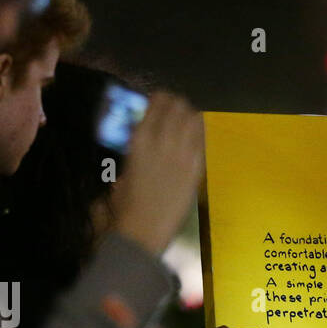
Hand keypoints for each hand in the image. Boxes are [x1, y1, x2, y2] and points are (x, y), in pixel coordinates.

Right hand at [110, 92, 203, 256]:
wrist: (144, 228)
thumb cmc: (126, 203)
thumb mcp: (123, 166)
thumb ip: (135, 147)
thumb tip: (142, 138)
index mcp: (140, 138)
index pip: (157, 102)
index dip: (160, 99)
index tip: (159, 102)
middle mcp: (163, 140)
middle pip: (178, 105)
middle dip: (176, 105)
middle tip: (173, 111)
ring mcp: (183, 154)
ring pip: (194, 118)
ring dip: (190, 116)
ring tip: (185, 122)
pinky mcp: (197, 168)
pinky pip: (203, 140)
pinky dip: (199, 134)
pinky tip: (194, 137)